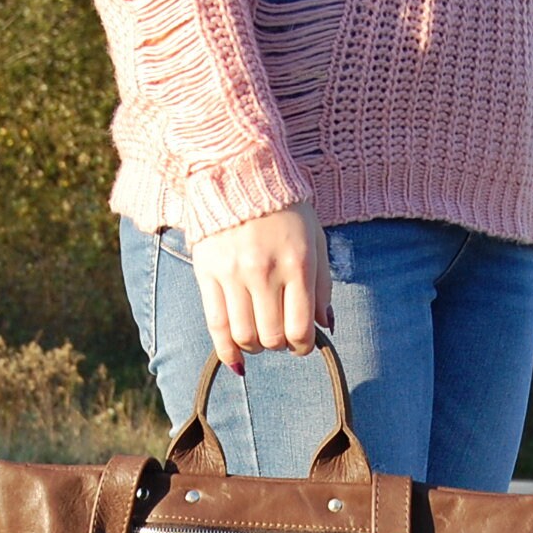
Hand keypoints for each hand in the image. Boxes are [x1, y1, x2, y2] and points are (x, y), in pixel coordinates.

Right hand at [189, 201, 331, 372]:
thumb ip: (322, 284)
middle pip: (272, 336)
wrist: (240, 174)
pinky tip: (236, 359)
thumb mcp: (315, 240)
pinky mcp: (207, 273)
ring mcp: (233, 274)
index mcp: (297, 264)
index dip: (302, 346)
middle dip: (279, 345)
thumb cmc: (286, 210)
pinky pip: (215, 324)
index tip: (301, 343)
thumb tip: (325, 326)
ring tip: (259, 338)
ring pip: (244, 335)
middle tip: (280, 336)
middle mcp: (265, 272)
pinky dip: (226, 349)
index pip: (300, 328)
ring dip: (255, 346)